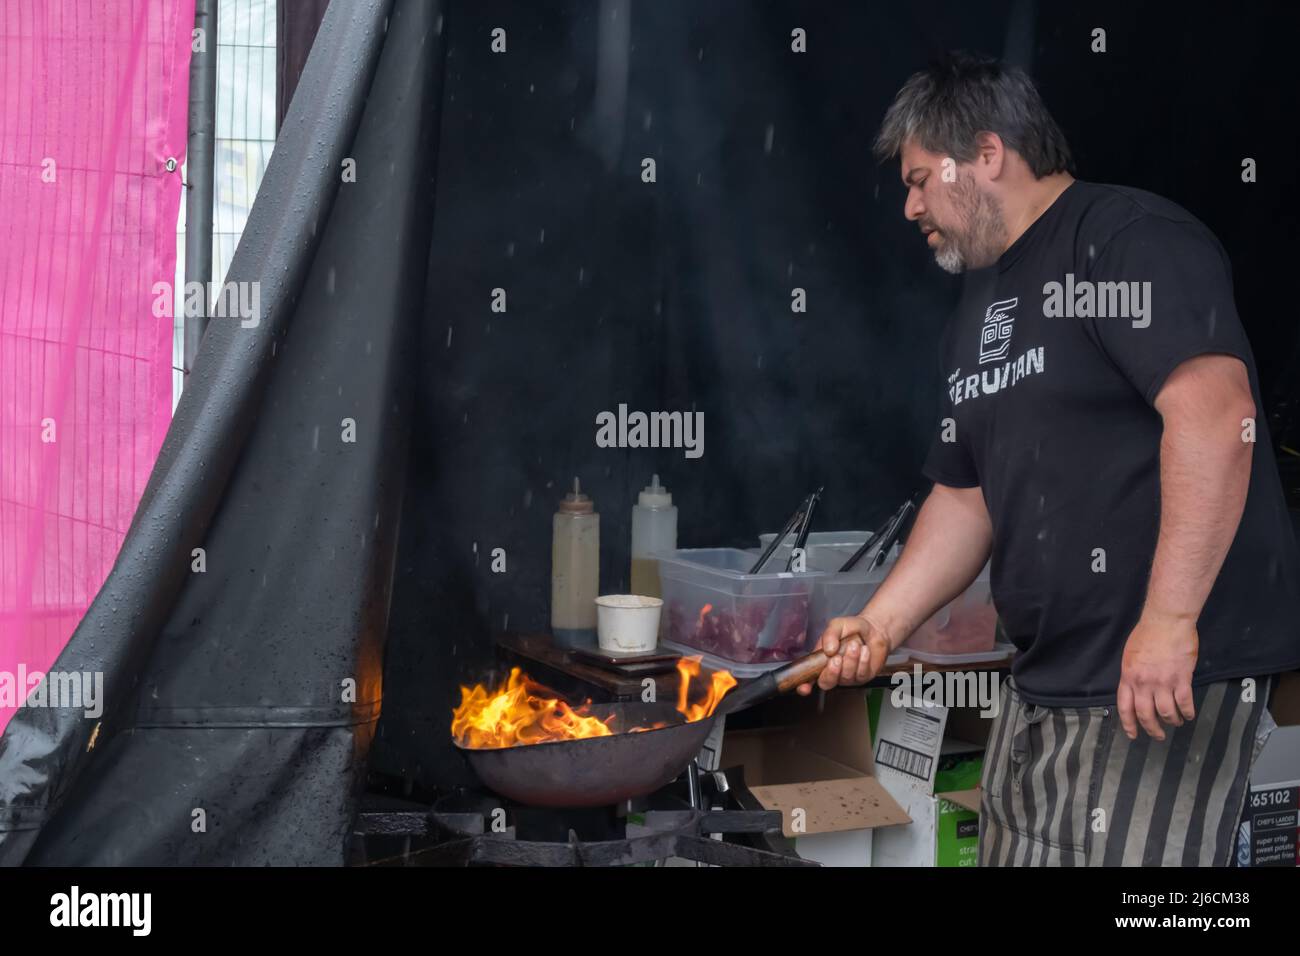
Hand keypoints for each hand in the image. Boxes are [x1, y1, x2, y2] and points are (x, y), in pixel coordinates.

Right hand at [796, 613, 893, 694]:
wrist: (873, 629)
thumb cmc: (852, 628)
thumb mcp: (837, 625)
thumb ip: (830, 634)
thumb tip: (828, 649)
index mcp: (820, 661)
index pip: (809, 678)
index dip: (805, 685)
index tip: (804, 687)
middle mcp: (833, 672)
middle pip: (826, 683)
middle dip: (831, 672)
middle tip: (837, 657)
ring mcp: (848, 677)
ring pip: (845, 677)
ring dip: (850, 660)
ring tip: (854, 644)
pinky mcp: (863, 677)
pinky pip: (861, 674)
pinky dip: (863, 661)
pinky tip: (864, 650)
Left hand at [1116, 610, 1198, 740]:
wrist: (1167, 621)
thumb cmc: (1147, 634)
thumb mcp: (1130, 655)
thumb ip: (1132, 675)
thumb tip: (1136, 690)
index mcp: (1128, 677)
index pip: (1125, 707)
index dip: (1129, 724)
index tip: (1132, 735)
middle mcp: (1143, 683)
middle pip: (1145, 714)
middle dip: (1152, 729)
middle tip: (1158, 735)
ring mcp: (1163, 682)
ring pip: (1166, 712)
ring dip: (1171, 721)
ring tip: (1175, 723)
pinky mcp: (1181, 678)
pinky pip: (1184, 702)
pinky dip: (1187, 712)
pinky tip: (1188, 715)